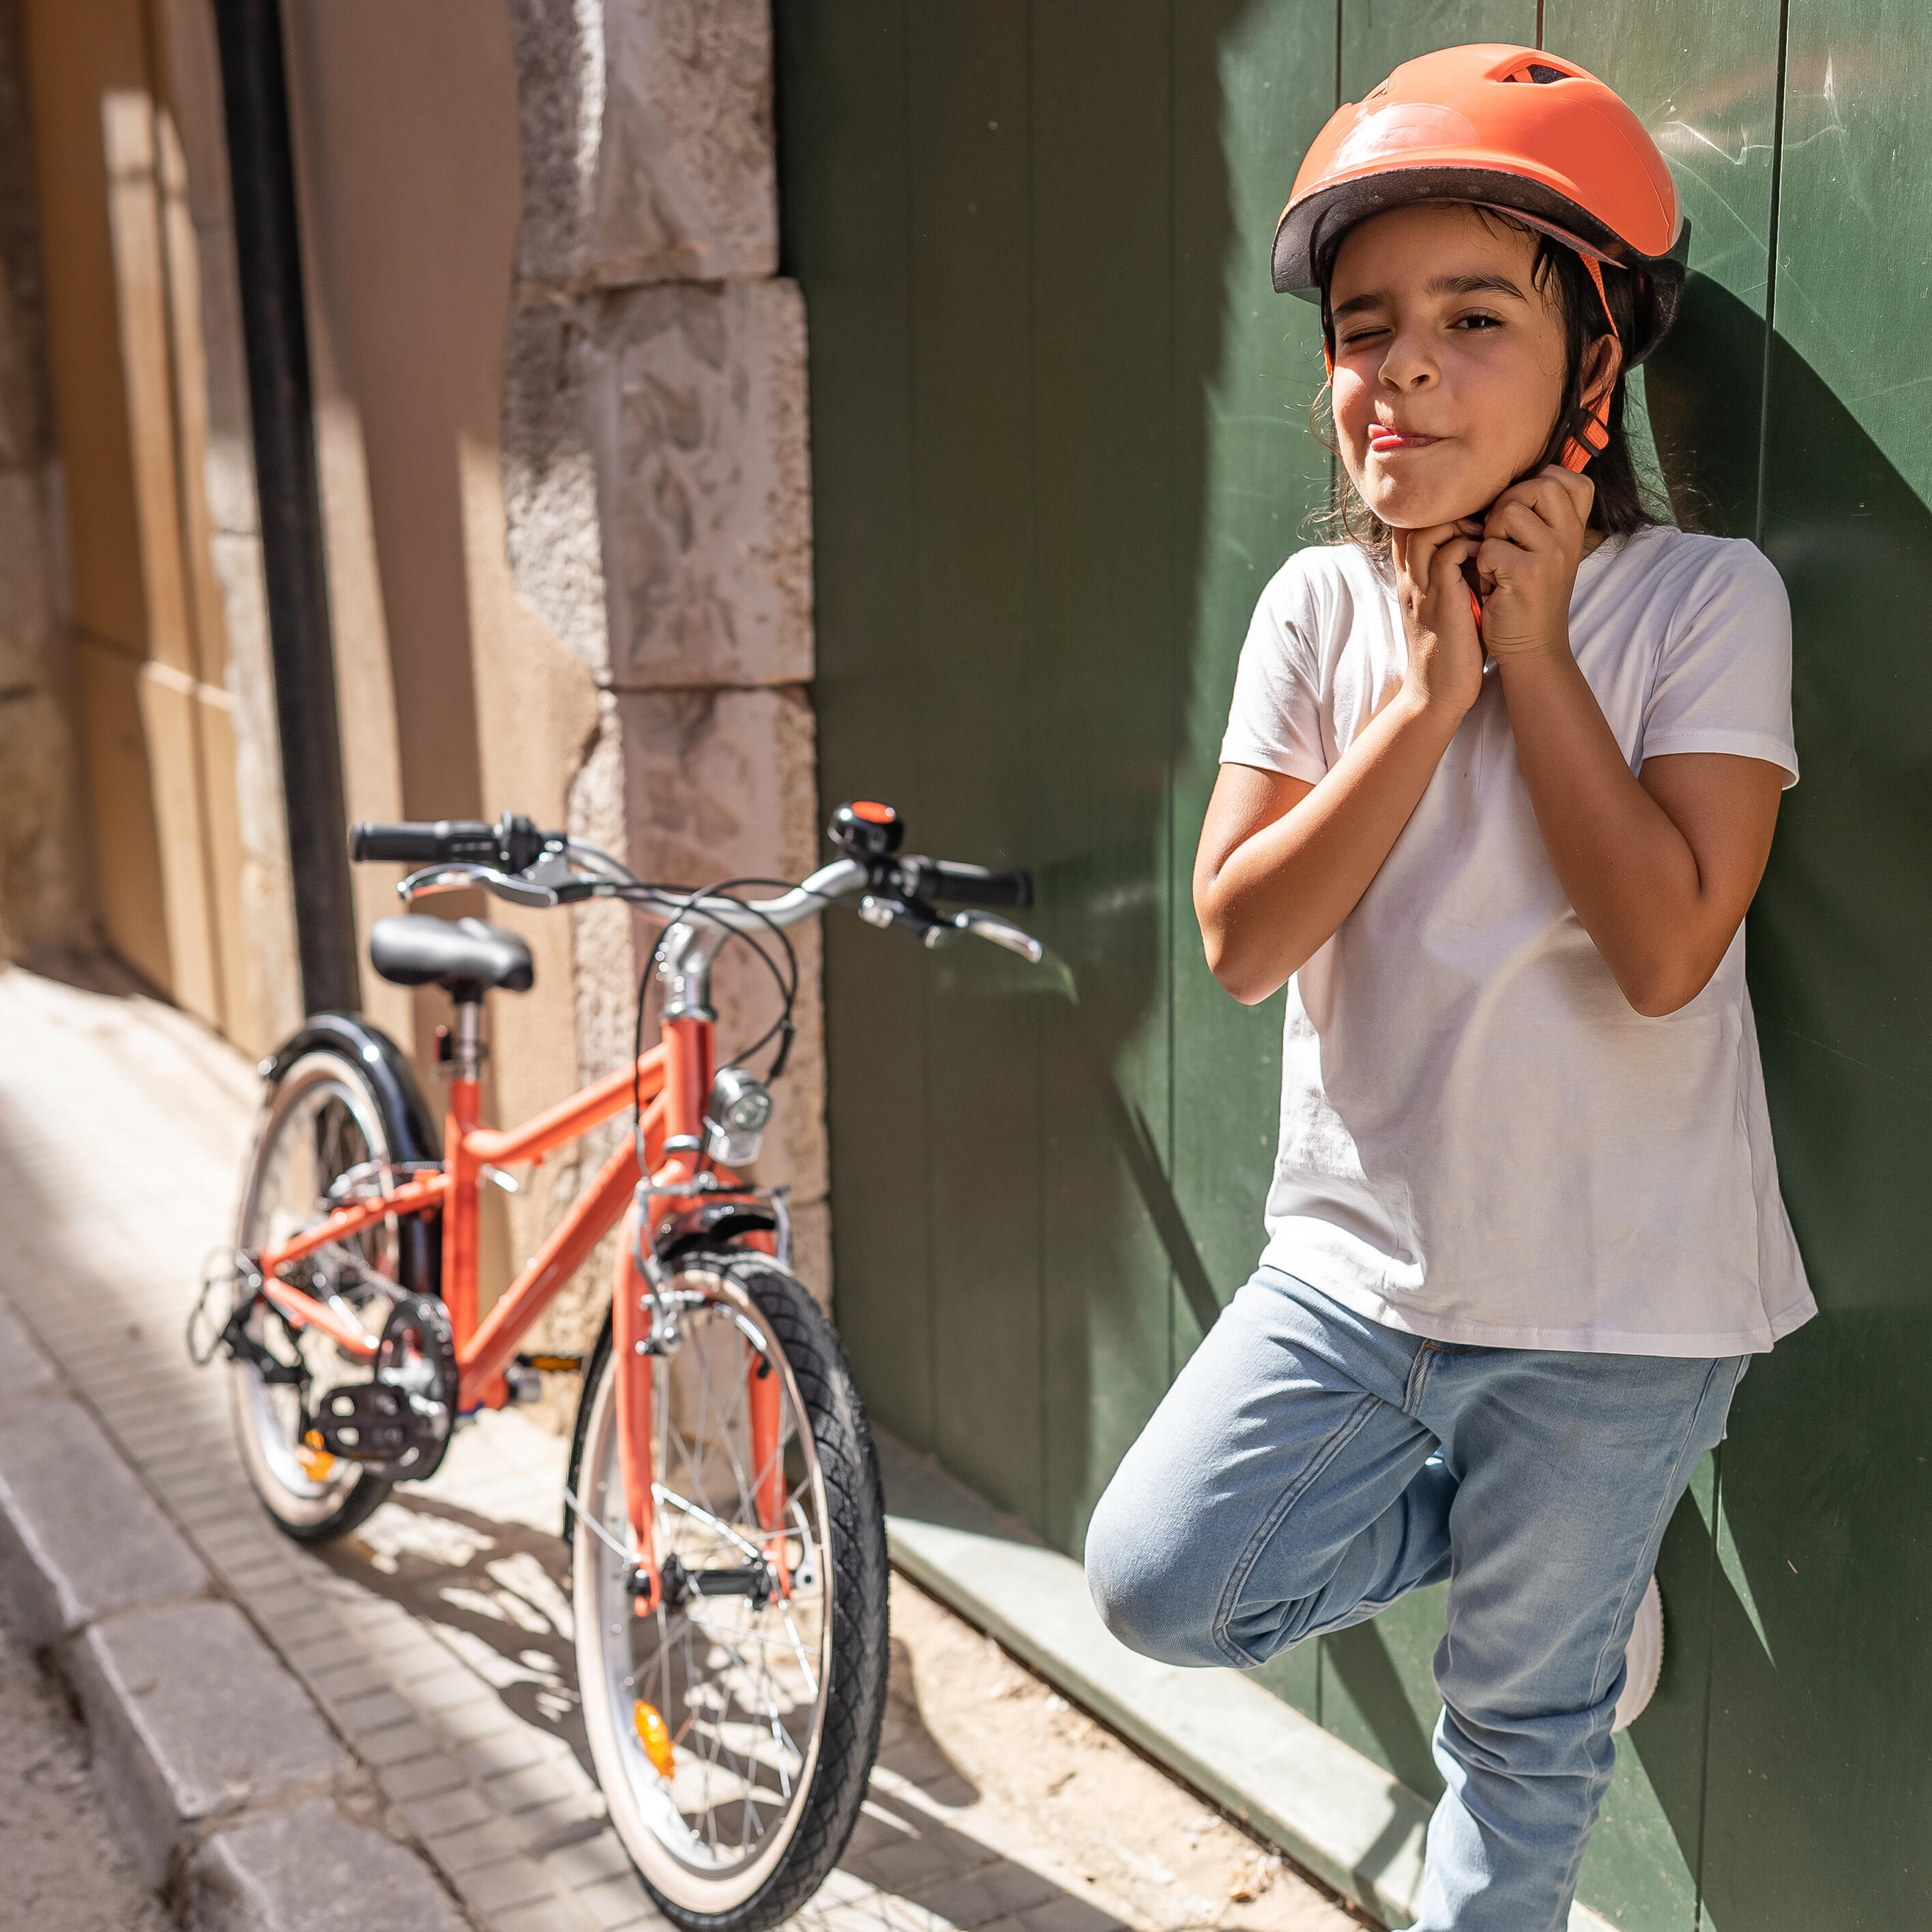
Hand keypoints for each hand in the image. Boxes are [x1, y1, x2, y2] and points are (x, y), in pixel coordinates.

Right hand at [1391, 522, 1484, 716]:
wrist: (1439, 692)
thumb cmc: (1452, 650)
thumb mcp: (1449, 606)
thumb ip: (1456, 578)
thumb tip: (1483, 552)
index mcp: (1410, 579)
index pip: (1409, 527)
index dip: (1435, 512)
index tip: (1468, 515)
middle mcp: (1410, 578)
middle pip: (1412, 520)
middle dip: (1446, 510)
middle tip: (1478, 517)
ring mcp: (1421, 588)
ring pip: (1427, 529)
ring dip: (1459, 523)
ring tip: (1483, 534)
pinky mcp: (1439, 600)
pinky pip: (1448, 554)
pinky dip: (1470, 546)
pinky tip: (1488, 556)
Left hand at [1468, 466, 1593, 655]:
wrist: (1532, 647)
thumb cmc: (1527, 596)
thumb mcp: (1545, 552)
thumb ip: (1541, 518)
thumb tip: (1512, 481)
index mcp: (1575, 529)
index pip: (1569, 478)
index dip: (1536, 484)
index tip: (1521, 513)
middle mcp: (1570, 538)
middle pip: (1539, 485)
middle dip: (1508, 504)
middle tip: (1500, 535)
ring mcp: (1552, 554)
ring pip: (1511, 511)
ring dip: (1492, 534)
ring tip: (1496, 559)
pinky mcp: (1527, 573)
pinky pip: (1490, 546)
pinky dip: (1482, 563)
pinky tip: (1492, 581)